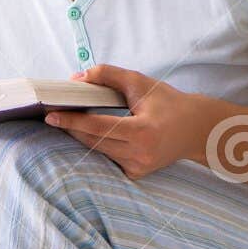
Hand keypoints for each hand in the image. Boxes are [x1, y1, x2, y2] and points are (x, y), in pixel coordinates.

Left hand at [43, 65, 207, 179]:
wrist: (196, 129)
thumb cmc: (168, 102)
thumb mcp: (140, 82)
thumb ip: (108, 75)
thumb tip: (77, 78)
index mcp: (143, 132)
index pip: (99, 128)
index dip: (73, 121)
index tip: (51, 115)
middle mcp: (141, 154)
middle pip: (94, 142)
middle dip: (71, 128)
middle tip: (52, 114)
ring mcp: (139, 167)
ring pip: (99, 151)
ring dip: (82, 136)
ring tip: (66, 121)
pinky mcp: (137, 173)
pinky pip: (109, 158)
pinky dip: (98, 145)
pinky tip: (88, 134)